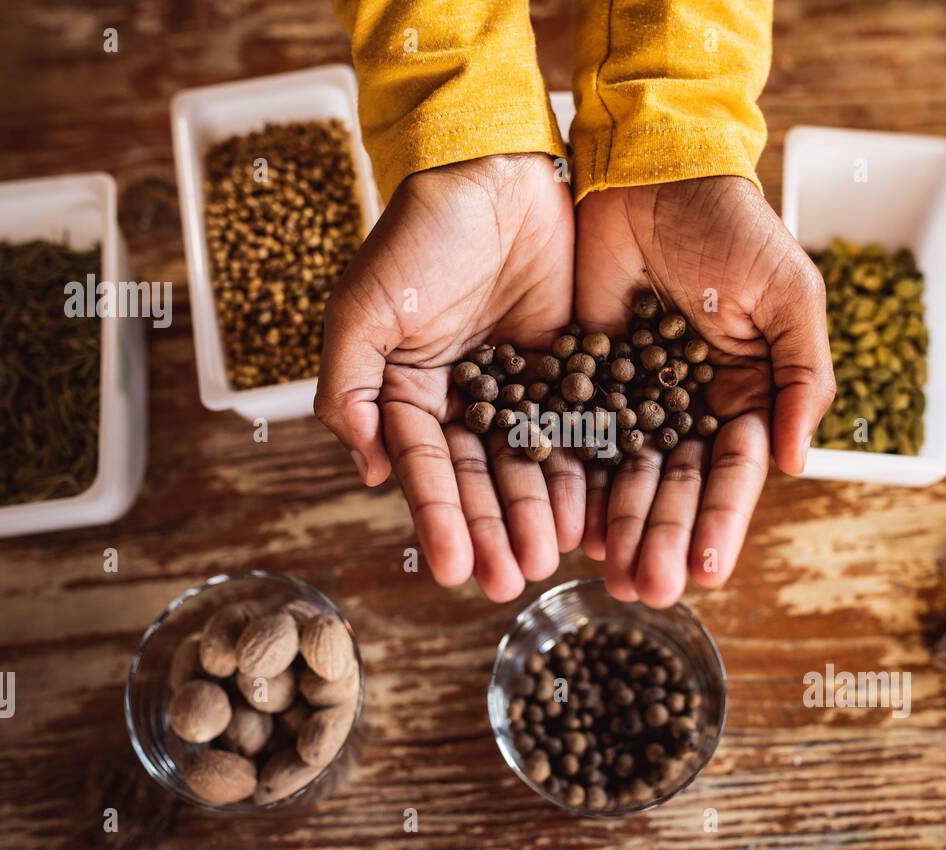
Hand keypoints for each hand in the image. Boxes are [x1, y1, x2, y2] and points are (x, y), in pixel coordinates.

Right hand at [315, 154, 585, 600]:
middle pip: (480, 480)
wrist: (494, 172)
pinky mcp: (570, 369)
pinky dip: (585, 470)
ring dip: (539, 514)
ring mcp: (521, 389)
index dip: (438, 519)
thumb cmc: (418, 237)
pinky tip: (595, 512)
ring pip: (532, 464)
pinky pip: (580, 428)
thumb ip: (350, 389)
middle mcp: (465, 403)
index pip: (425, 469)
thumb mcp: (365, 310)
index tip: (452, 570)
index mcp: (410, 395)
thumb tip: (371, 473)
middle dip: (493, 532)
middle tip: (508, 582)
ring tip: (552, 559)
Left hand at [574, 177, 833, 606]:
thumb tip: (797, 463)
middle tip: (646, 592)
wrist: (651, 169)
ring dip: (620, 527)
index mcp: (745, 393)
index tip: (706, 571)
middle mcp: (688, 406)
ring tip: (608, 576)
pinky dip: (574, 481)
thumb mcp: (788, 295)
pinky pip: (577, 438)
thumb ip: (800, 376)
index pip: (734, 471)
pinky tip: (568, 525)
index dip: (721, 521)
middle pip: (676, 486)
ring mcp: (633, 396)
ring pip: (625, 474)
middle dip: (664, 539)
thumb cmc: (732, 226)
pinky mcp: (581, 377)